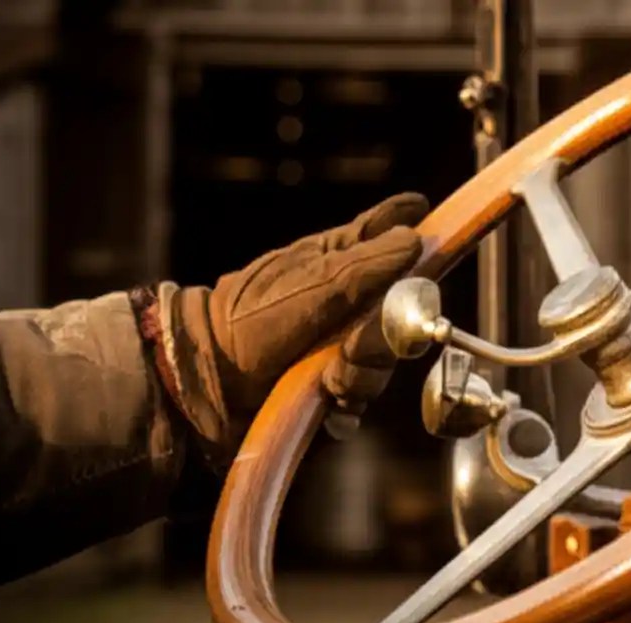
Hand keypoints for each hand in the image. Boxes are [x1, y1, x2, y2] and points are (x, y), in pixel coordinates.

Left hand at [155, 194, 426, 462]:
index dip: (407, 226)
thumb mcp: (314, 285)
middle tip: (355, 346)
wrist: (206, 385)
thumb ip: (368, 264)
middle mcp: (340, 304)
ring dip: (361, 375)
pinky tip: (325, 401)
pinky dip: (346, 404)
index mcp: (334, 264)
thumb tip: (415, 238)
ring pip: (384, 361)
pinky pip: (362, 397)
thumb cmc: (249, 322)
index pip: (382, 235)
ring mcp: (334, 347)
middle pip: (400, 311)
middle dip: (385, 336)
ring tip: (328, 381)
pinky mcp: (327, 388)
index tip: (424, 211)